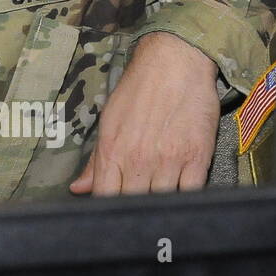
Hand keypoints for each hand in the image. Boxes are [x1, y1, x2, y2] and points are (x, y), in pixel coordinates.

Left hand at [70, 31, 220, 195]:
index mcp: (113, 151)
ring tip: (159, 200)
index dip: (107, 210)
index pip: (105, 197)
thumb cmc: (138, 90)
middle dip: (134, 209)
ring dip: (159, 204)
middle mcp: (139, 160)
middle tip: (137, 207)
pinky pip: (191, 194)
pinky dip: (185, 199)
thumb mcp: (108, 122)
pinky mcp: (197, 158)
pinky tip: (180, 194)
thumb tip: (78, 189)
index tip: (112, 212)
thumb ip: (96, 161)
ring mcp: (169, 161)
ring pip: (162, 202)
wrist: (174, 63)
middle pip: (134, 204)